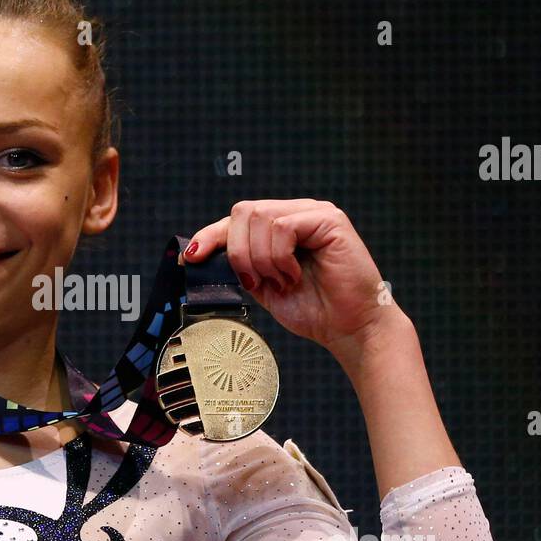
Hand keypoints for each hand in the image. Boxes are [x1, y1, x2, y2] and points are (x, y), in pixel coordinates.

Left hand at [184, 199, 404, 359]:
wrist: (349, 328)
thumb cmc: (314, 309)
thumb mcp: (263, 286)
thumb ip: (241, 265)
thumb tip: (204, 254)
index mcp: (281, 227)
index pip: (236, 219)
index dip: (210, 235)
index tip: (191, 257)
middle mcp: (297, 212)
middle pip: (242, 212)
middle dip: (239, 253)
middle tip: (258, 282)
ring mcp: (314, 212)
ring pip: (260, 218)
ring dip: (262, 259)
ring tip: (283, 281)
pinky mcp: (329, 219)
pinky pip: (283, 227)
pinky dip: (280, 256)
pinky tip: (295, 274)